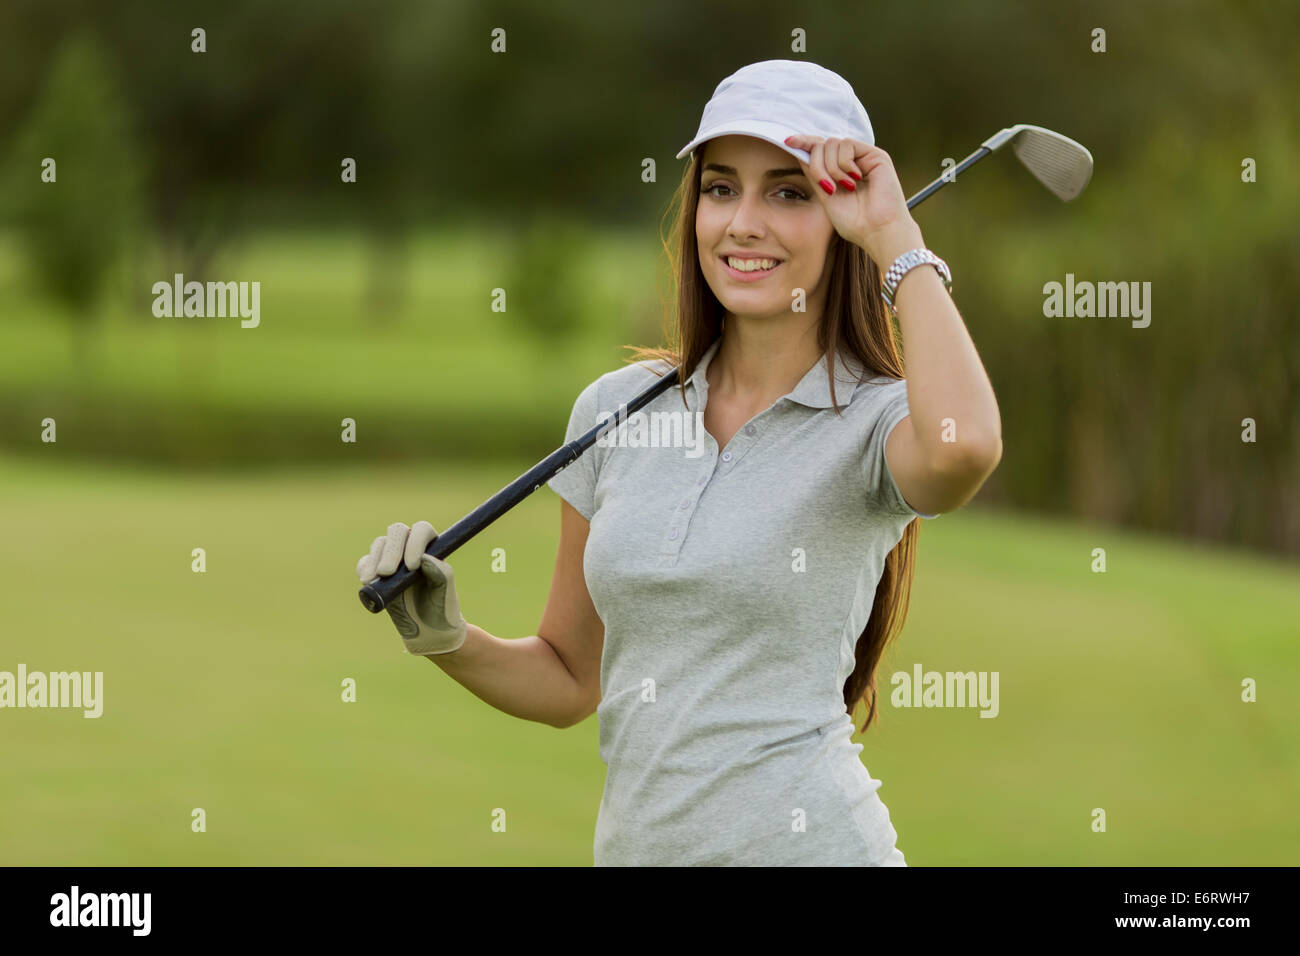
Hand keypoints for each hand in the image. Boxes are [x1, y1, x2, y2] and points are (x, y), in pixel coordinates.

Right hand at [356, 521, 467, 655]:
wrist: (427, 630)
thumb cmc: (441, 608)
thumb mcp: (446, 591)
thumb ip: (441, 572)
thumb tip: (425, 557)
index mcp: (431, 547)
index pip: (421, 530)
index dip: (415, 543)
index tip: (413, 565)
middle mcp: (410, 547)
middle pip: (397, 532)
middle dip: (391, 551)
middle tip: (387, 572)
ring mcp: (392, 558)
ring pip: (380, 544)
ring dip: (375, 559)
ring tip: (374, 579)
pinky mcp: (376, 572)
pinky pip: (365, 562)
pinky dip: (364, 568)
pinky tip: (367, 580)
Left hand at [782, 134, 923, 266]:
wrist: (877, 231)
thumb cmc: (855, 222)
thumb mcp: (825, 196)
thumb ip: (815, 174)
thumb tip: (801, 153)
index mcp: (839, 172)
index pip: (819, 150)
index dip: (804, 143)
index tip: (788, 142)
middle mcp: (851, 162)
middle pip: (821, 145)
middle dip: (817, 166)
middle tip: (827, 188)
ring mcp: (863, 157)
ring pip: (831, 143)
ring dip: (831, 168)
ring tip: (845, 187)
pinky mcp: (875, 155)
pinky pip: (847, 144)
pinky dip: (844, 163)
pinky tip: (854, 178)